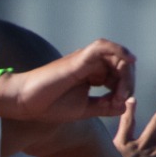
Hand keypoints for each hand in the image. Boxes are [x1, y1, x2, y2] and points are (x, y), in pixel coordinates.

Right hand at [0, 39, 134, 122]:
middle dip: (128, 82)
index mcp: (91, 73)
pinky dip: (119, 51)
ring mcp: (85, 58)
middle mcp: (90, 63)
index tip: (119, 104)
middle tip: (121, 99)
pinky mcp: (79, 58)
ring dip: (125, 73)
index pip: (118, 74)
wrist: (26, 102)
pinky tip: (130, 61)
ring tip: (122, 92)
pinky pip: (103, 47)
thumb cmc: (50, 105)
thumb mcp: (84, 109)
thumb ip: (104, 107)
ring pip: (116, 56)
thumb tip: (125, 106)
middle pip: (120, 64)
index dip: (125, 88)